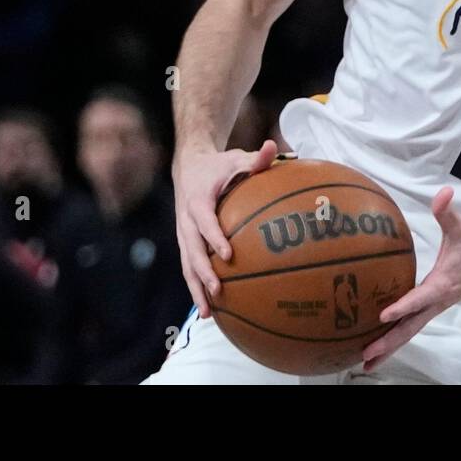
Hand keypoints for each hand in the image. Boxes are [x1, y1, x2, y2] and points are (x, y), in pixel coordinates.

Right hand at [173, 138, 277, 317]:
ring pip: (186, 265)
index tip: (227, 255)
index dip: (214, 237)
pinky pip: (188, 268)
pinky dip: (196, 287)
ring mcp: (183, 234)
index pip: (204, 222)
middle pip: (191, 250)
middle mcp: (186, 220)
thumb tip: (276, 148)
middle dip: (202, 272)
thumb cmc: (219, 165)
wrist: (188, 166)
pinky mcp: (185, 243)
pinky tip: (211, 309)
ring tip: (208, 313)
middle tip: (218, 290)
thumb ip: (256, 158)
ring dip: (196, 288)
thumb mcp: (236, 158)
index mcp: (197, 200)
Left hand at [361, 187, 460, 371]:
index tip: (383, 315)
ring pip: (408, 333)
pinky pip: (408, 328)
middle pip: (410, 327)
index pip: (420, 298)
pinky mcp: (428, 310)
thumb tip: (443, 194)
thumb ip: (448, 212)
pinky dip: (393, 341)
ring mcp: (432, 309)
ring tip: (365, 363)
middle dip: (388, 341)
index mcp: (442, 285)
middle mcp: (436, 303)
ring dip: (388, 348)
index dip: (403, 306)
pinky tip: (376, 350)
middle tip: (365, 354)